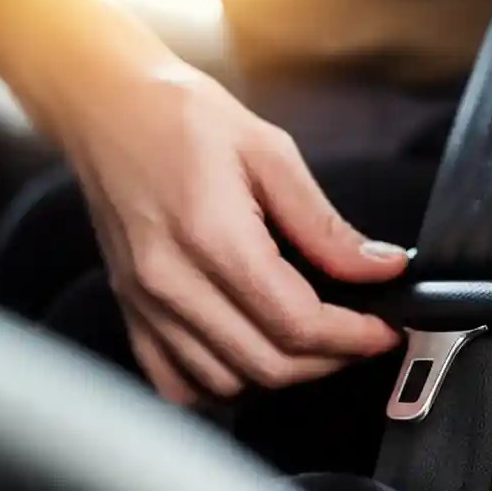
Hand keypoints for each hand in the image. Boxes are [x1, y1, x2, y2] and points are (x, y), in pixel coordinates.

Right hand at [60, 65, 408, 404]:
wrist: (106, 106)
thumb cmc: (181, 118)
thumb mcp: (270, 152)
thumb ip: (326, 225)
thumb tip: (380, 268)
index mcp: (213, 236)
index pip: (297, 322)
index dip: (354, 337)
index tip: (385, 329)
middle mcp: (172, 281)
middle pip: (268, 365)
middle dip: (330, 359)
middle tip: (360, 334)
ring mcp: (145, 304)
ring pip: (228, 383)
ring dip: (281, 372)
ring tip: (311, 338)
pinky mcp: (129, 312)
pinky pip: (178, 384)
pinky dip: (222, 383)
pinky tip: (248, 351)